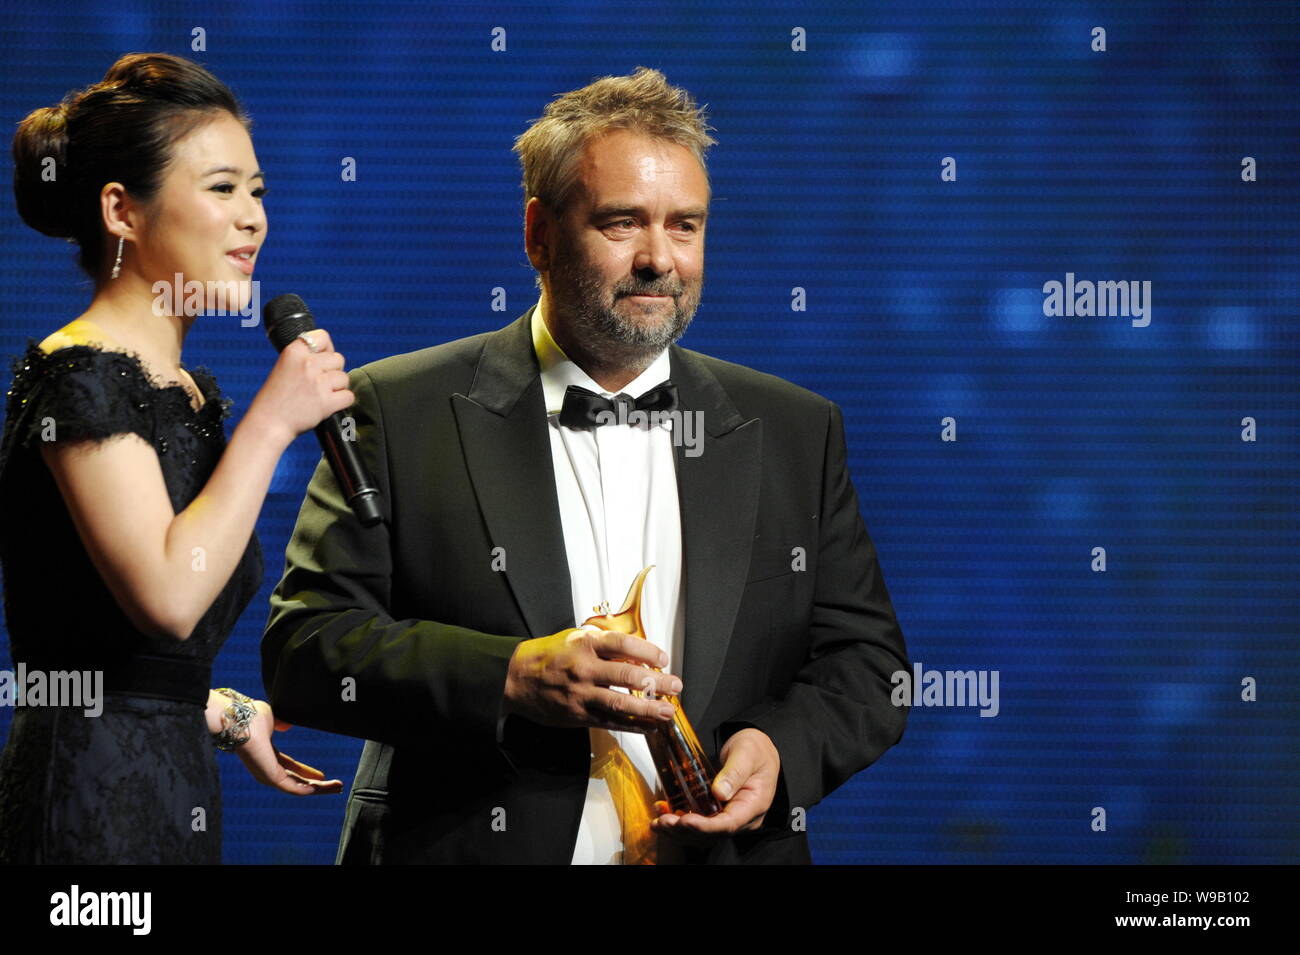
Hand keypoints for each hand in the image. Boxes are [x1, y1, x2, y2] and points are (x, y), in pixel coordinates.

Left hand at [234, 699, 345, 795]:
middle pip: (298, 781)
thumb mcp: (271, 719)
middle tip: (336, 786)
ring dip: (319, 789)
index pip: (291, 769)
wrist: (239, 719)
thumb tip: (286, 724)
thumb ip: (280, 724)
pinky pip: (294, 788)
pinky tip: (323, 787)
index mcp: (267, 756)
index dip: (307, 772)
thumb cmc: (249, 717)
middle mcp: (267, 768)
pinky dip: (310, 789)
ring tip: (337, 788)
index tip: (322, 775)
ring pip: (299, 788)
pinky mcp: (271, 777)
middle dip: (318, 785)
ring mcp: (269, 775)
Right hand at [245, 327, 354, 447]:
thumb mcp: (285, 366)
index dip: (326, 348)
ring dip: (336, 388)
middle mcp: (307, 364)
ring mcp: (318, 383)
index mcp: (294, 352)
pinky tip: (327, 405)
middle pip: (339, 358)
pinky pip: (348, 396)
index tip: (321, 359)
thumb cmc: (277, 397)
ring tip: (319, 395)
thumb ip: (305, 358)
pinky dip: (341, 402)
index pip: (323, 337)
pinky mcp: (326, 402)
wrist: (268, 423)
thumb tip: (331, 353)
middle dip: (332, 371)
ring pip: (344, 378)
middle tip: (318, 383)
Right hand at [502, 627, 682, 732]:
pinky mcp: (578, 715)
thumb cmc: (550, 655)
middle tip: (676, 686)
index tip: (663, 659)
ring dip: (649, 710)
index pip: (624, 645)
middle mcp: (584, 669)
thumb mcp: (575, 637)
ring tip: (668, 712)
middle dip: (657, 683)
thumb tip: (638, 653)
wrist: (516, 678)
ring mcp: (581, 695)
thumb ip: (605, 644)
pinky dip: (631, 726)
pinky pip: (609, 722)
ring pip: (620, 704)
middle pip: (627, 677)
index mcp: (585, 645)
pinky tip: (648, 727)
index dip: (648, 651)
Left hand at [651, 728, 780, 841]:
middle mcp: (742, 817)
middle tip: (664, 821)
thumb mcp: (747, 753)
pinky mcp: (718, 813)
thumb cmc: (756, 750)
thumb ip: (735, 772)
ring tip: (659, 821)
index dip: (705, 826)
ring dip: (679, 831)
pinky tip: (664, 813)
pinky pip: (699, 824)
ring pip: (703, 834)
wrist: (757, 749)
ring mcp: (729, 817)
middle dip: (685, 830)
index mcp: (754, 805)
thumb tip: (720, 792)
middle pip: (712, 834)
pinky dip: (680, 823)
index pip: (728, 824)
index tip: (685, 821)